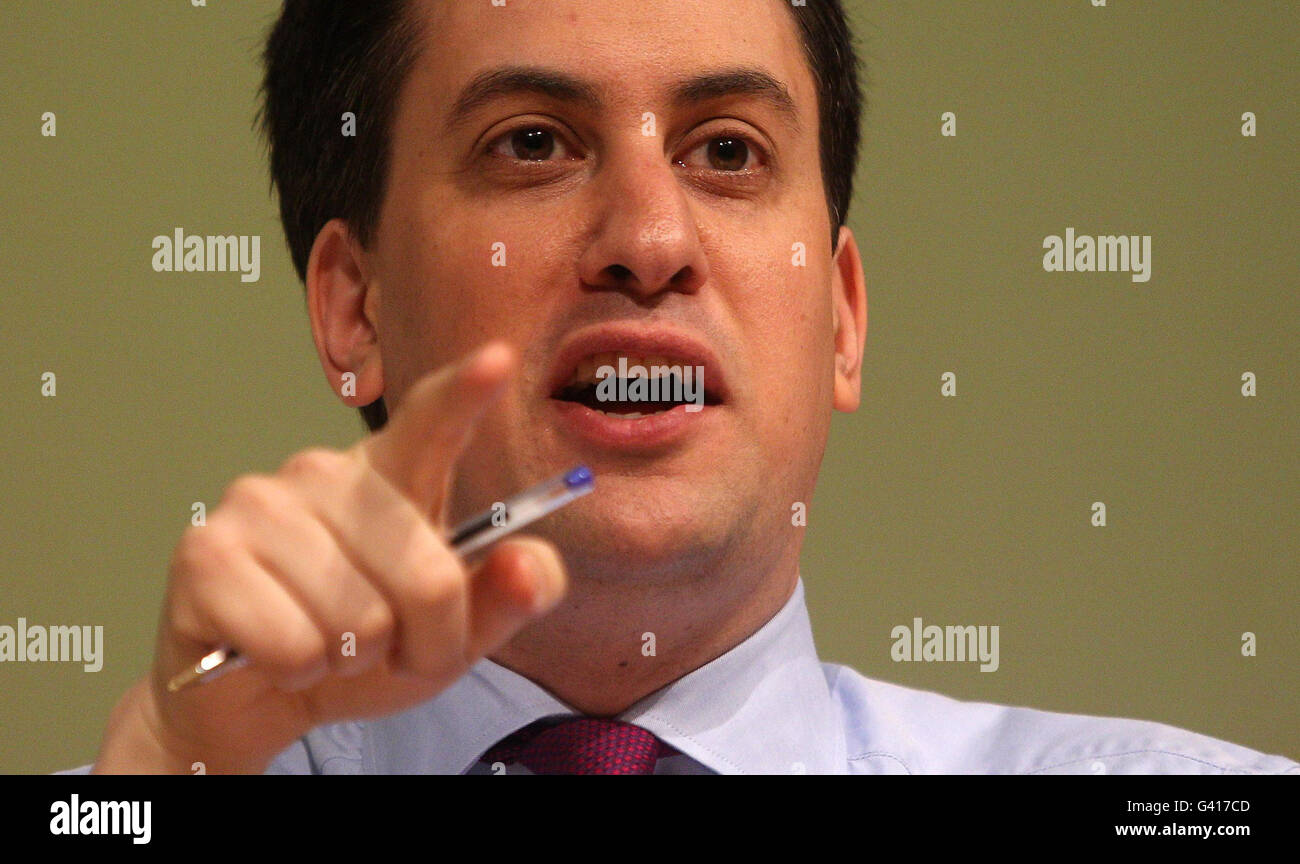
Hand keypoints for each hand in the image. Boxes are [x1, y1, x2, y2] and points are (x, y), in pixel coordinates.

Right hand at [91, 342, 566, 772]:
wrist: (255, 700)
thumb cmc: (362, 650)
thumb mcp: (450, 637)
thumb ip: (504, 600)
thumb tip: (525, 565)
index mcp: (392, 475)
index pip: (433, 424)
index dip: (465, 394)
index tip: (499, 360)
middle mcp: (324, 472)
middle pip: (428, 575)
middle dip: (420, 640)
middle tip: (379, 643)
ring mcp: (259, 503)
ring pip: (358, 617)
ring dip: (350, 660)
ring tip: (321, 644)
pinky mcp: (206, 554)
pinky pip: (293, 644)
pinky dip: (296, 672)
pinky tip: (271, 654)